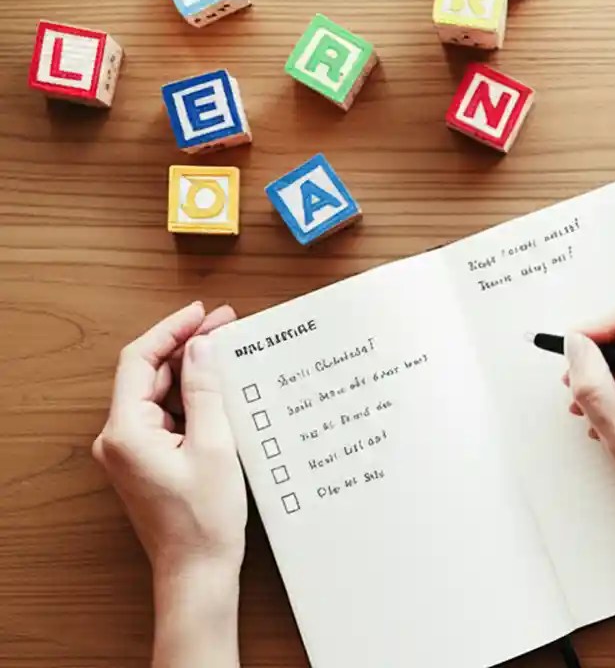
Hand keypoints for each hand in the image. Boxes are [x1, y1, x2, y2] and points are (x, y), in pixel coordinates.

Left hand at [94, 302, 244, 578]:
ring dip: (190, 373)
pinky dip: (190, 400)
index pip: (139, 360)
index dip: (171, 330)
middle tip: (225, 326)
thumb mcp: (214, 445)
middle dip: (186, 348)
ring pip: (159, 395)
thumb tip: (201, 348)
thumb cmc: (204, 519)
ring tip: (228, 353)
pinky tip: (220, 391)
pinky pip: (165, 417)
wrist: (197, 570)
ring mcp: (130, 451)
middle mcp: (118, 438)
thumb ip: (205, 391)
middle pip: (149, 375)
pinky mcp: (145, 461)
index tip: (201, 313)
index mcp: (126, 431)